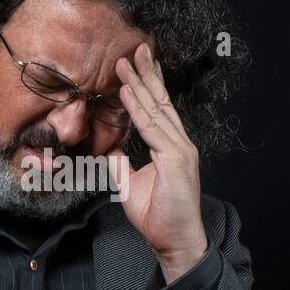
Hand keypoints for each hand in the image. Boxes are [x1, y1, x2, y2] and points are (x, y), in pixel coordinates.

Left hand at [108, 42, 207, 283]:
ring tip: (126, 62)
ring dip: (140, 84)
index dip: (145, 86)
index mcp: (171, 147)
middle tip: (137, 48)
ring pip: (156, 110)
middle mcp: (179, 143)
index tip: (134, 66)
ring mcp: (180, 150)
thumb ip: (121, 163)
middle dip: (147, 74)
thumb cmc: (158, 216)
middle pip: (161, 102)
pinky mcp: (176, 159)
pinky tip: (127, 93)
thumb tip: (109, 148)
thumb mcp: (130, 184)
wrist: (174, 241)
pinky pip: (153, 129)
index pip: (158, 110)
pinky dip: (138, 110)